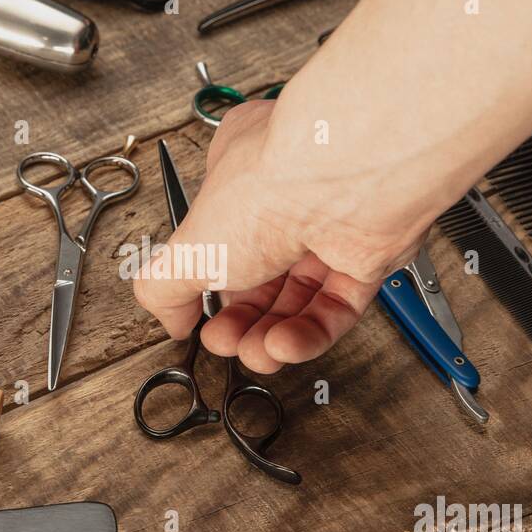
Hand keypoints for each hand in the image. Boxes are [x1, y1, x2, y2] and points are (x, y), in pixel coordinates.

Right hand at [133, 95, 430, 373]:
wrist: (345, 182)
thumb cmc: (269, 187)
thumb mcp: (189, 247)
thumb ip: (164, 287)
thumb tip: (170, 318)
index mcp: (240, 178)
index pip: (219, 240)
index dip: (206, 284)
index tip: (194, 317)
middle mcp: (288, 199)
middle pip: (259, 278)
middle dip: (239, 320)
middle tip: (225, 342)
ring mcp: (330, 228)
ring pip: (298, 297)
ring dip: (271, 334)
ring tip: (256, 353)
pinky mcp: (366, 256)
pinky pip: (336, 306)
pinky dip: (310, 333)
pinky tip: (285, 347)